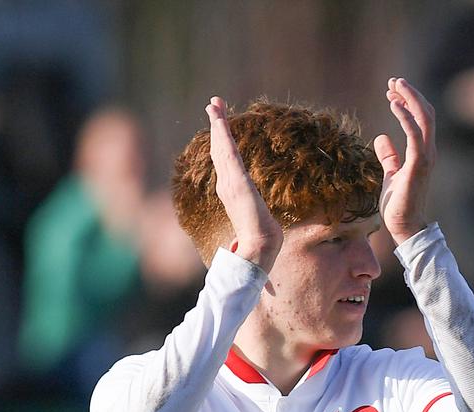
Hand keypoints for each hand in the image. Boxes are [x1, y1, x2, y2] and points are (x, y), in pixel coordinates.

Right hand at [206, 96, 281, 271]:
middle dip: (217, 123)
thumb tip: (260, 230)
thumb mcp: (257, 219)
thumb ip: (253, 216)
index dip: (220, 138)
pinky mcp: (238, 182)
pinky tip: (221, 122)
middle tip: (213, 101)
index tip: (219, 120)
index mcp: (231, 188)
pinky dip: (223, 137)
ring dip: (219, 124)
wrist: (259, 248)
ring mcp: (231, 182)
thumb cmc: (260, 240)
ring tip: (214, 104)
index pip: (224, 158)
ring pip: (222, 147)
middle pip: (219, 147)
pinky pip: (229, 155)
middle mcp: (227, 182)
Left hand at [374, 77, 435, 243]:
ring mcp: (425, 157)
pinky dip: (406, 116)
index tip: (392, 91)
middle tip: (394, 81)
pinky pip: (415, 134)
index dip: (409, 102)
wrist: (404, 226)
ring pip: (424, 118)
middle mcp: (428, 152)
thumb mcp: (390, 175)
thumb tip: (382, 138)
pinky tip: (394, 103)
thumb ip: (389, 157)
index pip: (421, 119)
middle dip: (410, 94)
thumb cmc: (399, 204)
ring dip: (410, 98)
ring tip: (395, 85)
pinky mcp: (418, 164)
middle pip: (425, 113)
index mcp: (423, 152)